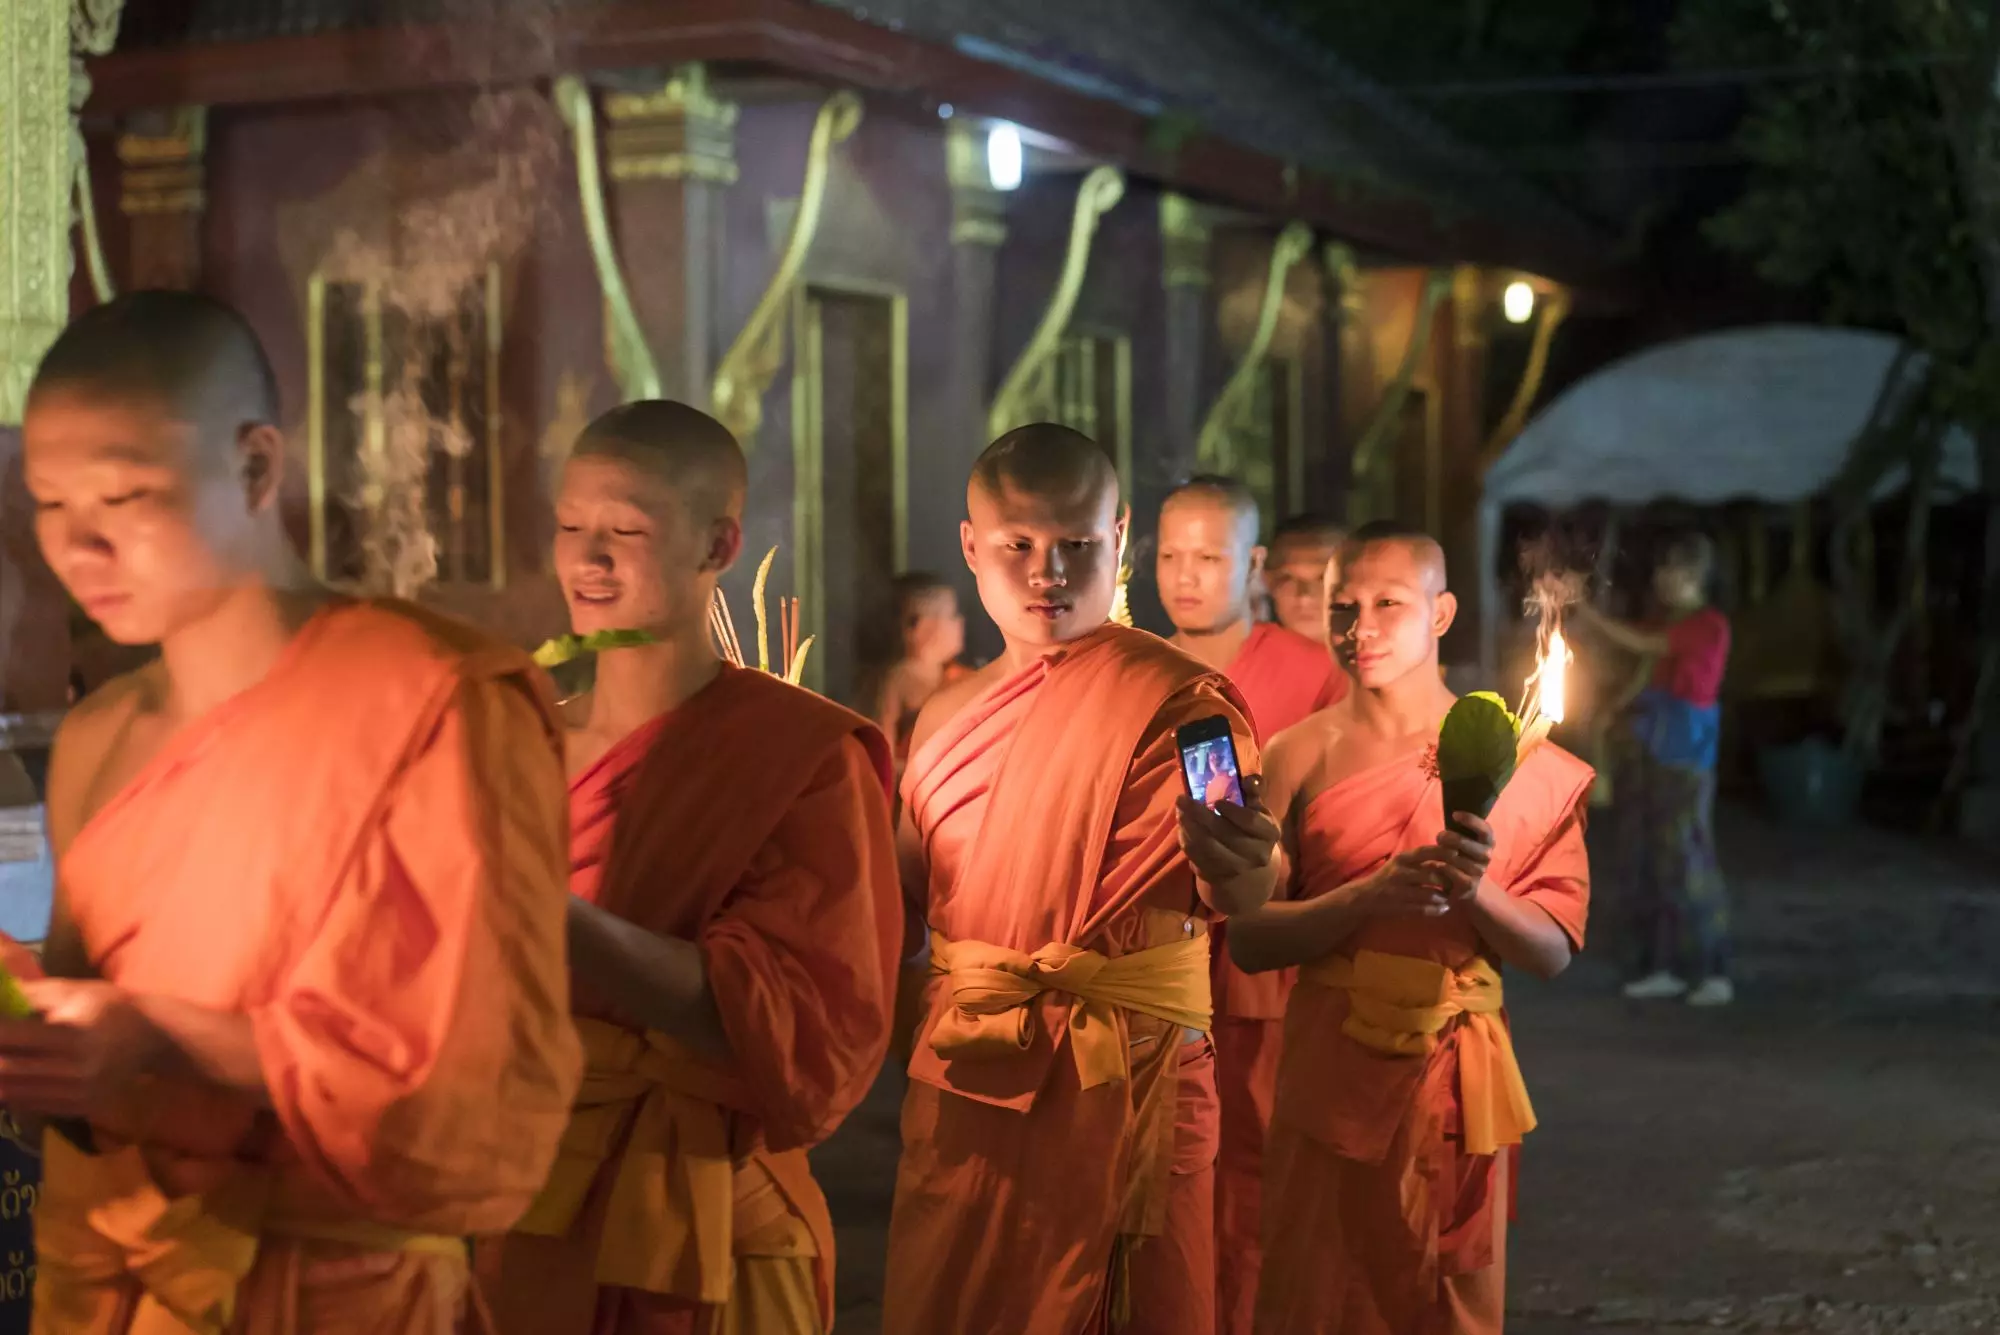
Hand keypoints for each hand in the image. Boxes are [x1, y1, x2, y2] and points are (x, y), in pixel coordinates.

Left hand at [0, 979, 161, 1119]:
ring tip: (0, 1060)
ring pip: (12, 1092)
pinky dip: (9, 1092)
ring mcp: (78, 1091)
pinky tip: (9, 1078)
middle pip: (6, 1070)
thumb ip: (28, 996)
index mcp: (75, 1030)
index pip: (13, 1035)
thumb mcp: (73, 991)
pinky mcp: (78, 1108)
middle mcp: (77, 1065)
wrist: (153, 1039)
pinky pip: (28, 1105)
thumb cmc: (109, 1006)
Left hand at [1176, 775, 1280, 901]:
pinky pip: (1197, 858)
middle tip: (1182, 799)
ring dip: (1189, 827)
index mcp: (1269, 834)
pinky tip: (1182, 827)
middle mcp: (1256, 854)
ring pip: (1208, 847)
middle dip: (1200, 815)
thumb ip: (1252, 792)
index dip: (1232, 811)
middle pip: (1224, 833)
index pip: (1251, 821)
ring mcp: (1236, 868)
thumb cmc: (1251, 829)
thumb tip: (1248, 779)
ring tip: (1179, 811)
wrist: (1248, 864)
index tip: (1217, 802)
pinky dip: (1186, 841)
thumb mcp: (1257, 809)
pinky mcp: (1218, 876)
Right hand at [1350, 851, 1451, 917]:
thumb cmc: (1388, 877)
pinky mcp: (1400, 906)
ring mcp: (1400, 891)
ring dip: (1443, 897)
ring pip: (1430, 894)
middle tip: (1458, 884)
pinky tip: (1443, 908)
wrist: (1365, 896)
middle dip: (1447, 881)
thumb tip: (1448, 852)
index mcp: (1402, 859)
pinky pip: (1424, 909)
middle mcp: (1400, 873)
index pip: (1426, 852)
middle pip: (1431, 875)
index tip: (1458, 855)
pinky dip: (1437, 910)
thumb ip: (1420, 859)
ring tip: (1450, 898)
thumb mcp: (1400, 863)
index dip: (1443, 853)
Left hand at [1427, 812, 1495, 902]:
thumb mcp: (1463, 838)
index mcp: (1488, 841)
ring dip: (1444, 853)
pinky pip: (1453, 873)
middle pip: (1471, 845)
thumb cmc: (1460, 853)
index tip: (1455, 815)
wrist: (1464, 885)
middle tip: (1439, 836)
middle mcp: (1487, 856)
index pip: (1485, 830)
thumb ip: (1460, 827)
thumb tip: (1450, 807)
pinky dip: (1442, 867)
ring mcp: (1479, 871)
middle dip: (1454, 839)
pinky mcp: (1469, 884)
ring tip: (1434, 849)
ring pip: (1460, 859)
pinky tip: (1434, 863)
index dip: (1472, 821)